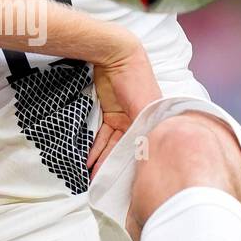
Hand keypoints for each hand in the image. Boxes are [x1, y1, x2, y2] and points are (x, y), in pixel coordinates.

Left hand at [86, 39, 162, 177]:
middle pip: (126, 149)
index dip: (134, 165)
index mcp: (152, 121)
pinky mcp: (109, 113)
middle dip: (116, 167)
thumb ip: (147, 129)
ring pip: (112, 145)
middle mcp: (139, 121)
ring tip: (94, 179)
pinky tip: (88, 162)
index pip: (143, 148)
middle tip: (107, 187)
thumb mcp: (145, 107)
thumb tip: (149, 153)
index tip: (128, 184)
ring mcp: (123, 117)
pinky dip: (95, 148)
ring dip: (103, 161)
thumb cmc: (136, 79)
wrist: (116, 54)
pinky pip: (102, 135)